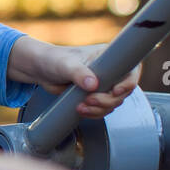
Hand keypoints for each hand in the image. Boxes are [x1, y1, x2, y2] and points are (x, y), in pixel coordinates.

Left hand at [7, 38, 139, 118]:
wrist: (39, 70)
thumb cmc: (53, 60)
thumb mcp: (66, 65)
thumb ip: (79, 73)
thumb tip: (93, 84)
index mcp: (109, 56)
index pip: (130, 69)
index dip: (128, 82)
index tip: (115, 91)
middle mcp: (110, 71)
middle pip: (122, 91)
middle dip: (108, 100)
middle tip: (89, 100)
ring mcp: (103, 85)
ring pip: (113, 103)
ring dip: (100, 109)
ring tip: (82, 106)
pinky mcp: (94, 96)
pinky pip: (102, 109)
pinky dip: (94, 113)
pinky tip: (81, 110)